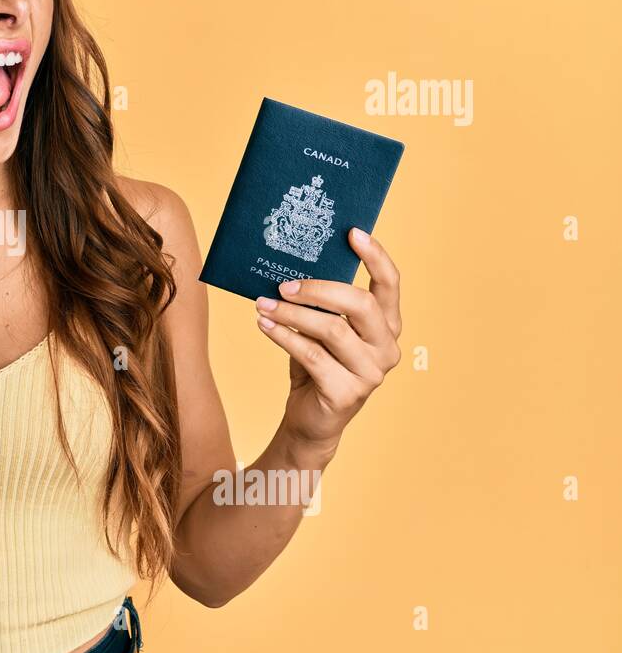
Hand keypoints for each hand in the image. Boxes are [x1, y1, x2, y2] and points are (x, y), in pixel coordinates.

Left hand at [254, 227, 401, 448]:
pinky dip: (283, 337)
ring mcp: (371, 373)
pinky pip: (312, 355)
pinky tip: (264, 325)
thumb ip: (321, 305)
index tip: (352, 232)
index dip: (376, 256)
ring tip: (263, 304)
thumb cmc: (317, 366)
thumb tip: (291, 267)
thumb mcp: (322, 330)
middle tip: (285, 283)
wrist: (311, 420)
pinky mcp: (348, 393)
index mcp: (386, 326)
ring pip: (331, 329)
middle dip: (319, 288)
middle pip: (360, 304)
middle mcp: (387, 348)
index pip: (390, 285)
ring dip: (291, 313)